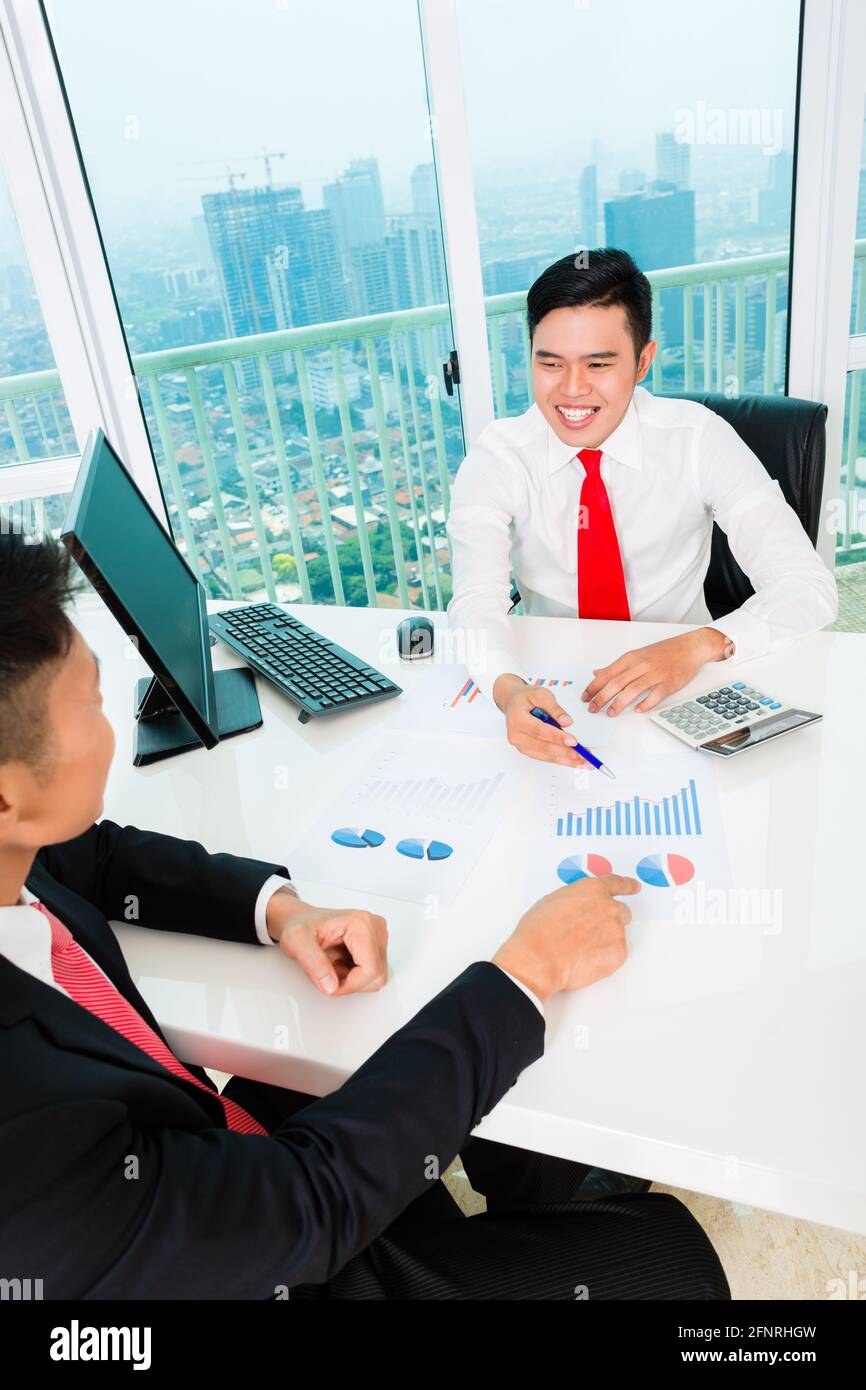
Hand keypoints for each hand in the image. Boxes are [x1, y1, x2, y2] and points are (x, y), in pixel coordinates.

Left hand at [266, 890, 387, 996]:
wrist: (301, 919)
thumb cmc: (300, 925)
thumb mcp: (296, 942)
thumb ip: (313, 964)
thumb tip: (331, 986)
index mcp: (361, 923)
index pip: (370, 969)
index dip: (350, 985)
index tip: (330, 984)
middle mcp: (374, 926)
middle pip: (377, 974)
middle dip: (352, 983)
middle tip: (329, 973)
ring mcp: (378, 934)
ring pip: (377, 976)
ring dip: (353, 980)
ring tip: (333, 965)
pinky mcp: (377, 943)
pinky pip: (374, 972)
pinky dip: (355, 976)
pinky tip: (340, 964)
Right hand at [492, 672, 594, 767]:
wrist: (514, 703)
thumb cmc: (526, 698)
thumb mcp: (541, 694)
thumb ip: (554, 708)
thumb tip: (567, 722)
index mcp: (517, 719)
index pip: (539, 731)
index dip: (557, 737)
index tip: (573, 741)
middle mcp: (516, 736)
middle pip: (544, 747)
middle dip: (566, 752)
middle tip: (583, 755)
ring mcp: (521, 746)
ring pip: (546, 756)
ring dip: (566, 760)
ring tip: (584, 761)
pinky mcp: (528, 751)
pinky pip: (546, 757)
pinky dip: (562, 760)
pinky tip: (574, 761)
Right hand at [492, 874, 640, 1003]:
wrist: (539, 957)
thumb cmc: (539, 930)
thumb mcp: (554, 901)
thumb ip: (577, 901)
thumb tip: (582, 910)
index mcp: (592, 890)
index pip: (616, 884)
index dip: (627, 885)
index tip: (634, 886)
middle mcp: (609, 907)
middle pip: (622, 912)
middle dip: (610, 921)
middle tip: (591, 934)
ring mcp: (616, 930)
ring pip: (616, 936)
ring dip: (604, 941)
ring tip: (579, 950)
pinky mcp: (619, 953)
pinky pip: (615, 955)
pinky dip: (603, 959)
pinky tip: (583, 960)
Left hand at [580, 628, 727, 716]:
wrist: (689, 648)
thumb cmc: (663, 652)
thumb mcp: (636, 655)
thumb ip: (617, 666)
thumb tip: (598, 673)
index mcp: (631, 658)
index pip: (607, 674)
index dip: (594, 686)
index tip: (585, 697)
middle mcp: (641, 665)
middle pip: (616, 683)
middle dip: (601, 697)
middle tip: (592, 708)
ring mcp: (655, 674)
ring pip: (632, 690)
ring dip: (619, 703)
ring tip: (610, 712)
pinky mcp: (668, 683)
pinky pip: (654, 696)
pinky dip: (645, 704)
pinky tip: (638, 710)